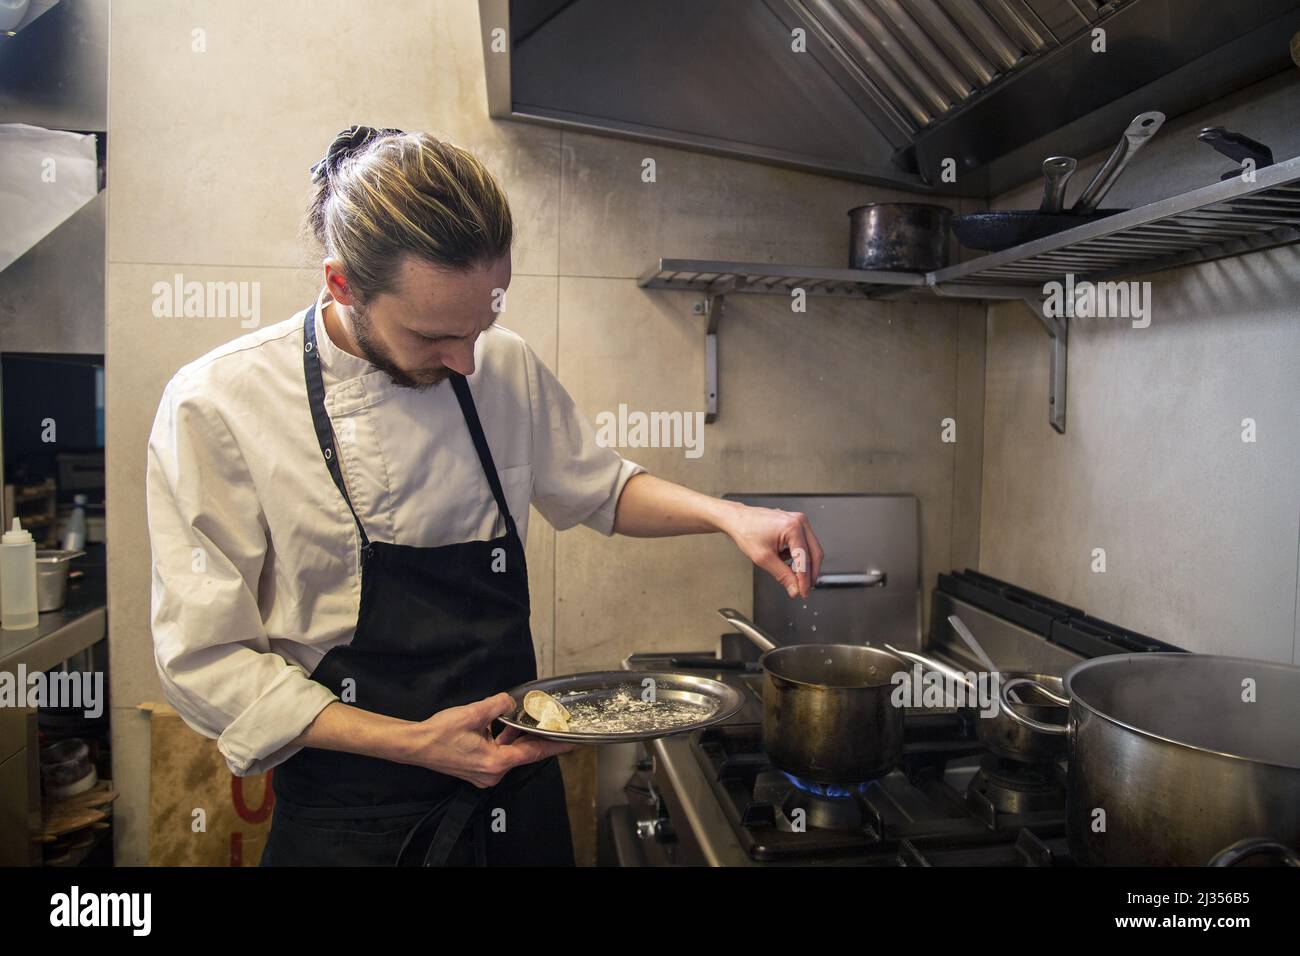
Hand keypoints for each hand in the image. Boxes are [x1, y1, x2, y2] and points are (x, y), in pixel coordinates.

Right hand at [405, 693, 575, 787]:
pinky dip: (504, 741)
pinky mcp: (477, 769)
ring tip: (530, 723)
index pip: (533, 753)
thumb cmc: (440, 733)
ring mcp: (484, 774)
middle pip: (523, 754)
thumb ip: (498, 705)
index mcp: (495, 762)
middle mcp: (492, 773)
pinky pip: (498, 754)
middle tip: (553, 726)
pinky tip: (504, 727)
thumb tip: (510, 702)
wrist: (416, 745)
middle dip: (537, 739)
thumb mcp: (474, 713)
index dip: (554, 746)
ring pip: (510, 753)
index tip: (571, 742)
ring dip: (518, 738)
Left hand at [722, 503, 823, 598]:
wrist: (738, 519)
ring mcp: (799, 521)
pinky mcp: (796, 524)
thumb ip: (782, 575)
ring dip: (804, 565)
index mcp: (793, 528)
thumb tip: (794, 588)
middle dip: (810, 574)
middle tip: (803, 589)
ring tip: (789, 573)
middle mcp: (799, 522)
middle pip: (814, 554)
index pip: (805, 559)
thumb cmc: (746, 531)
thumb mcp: (764, 558)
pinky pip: (804, 544)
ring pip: (811, 550)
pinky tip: (785, 560)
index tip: (803, 592)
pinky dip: (798, 556)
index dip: (805, 580)